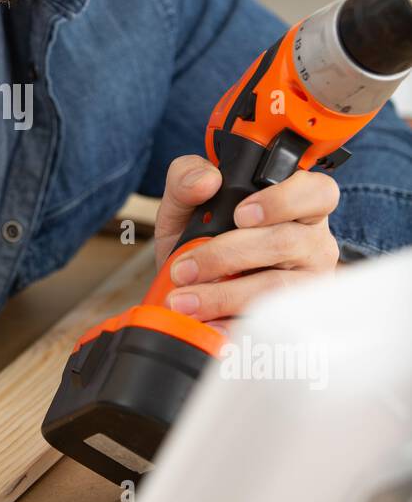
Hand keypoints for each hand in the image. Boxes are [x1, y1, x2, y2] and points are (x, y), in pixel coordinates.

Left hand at [154, 153, 339, 329]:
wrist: (186, 289)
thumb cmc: (200, 240)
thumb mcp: (185, 204)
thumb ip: (186, 177)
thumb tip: (206, 181)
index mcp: (296, 204)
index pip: (316, 192)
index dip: (283, 201)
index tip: (240, 215)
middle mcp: (312, 241)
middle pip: (286, 242)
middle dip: (228, 256)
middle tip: (185, 268)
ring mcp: (309, 281)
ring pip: (277, 287)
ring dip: (225, 294)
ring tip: (185, 300)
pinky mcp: (298, 318)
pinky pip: (271, 324)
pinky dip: (233, 323)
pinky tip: (208, 324)